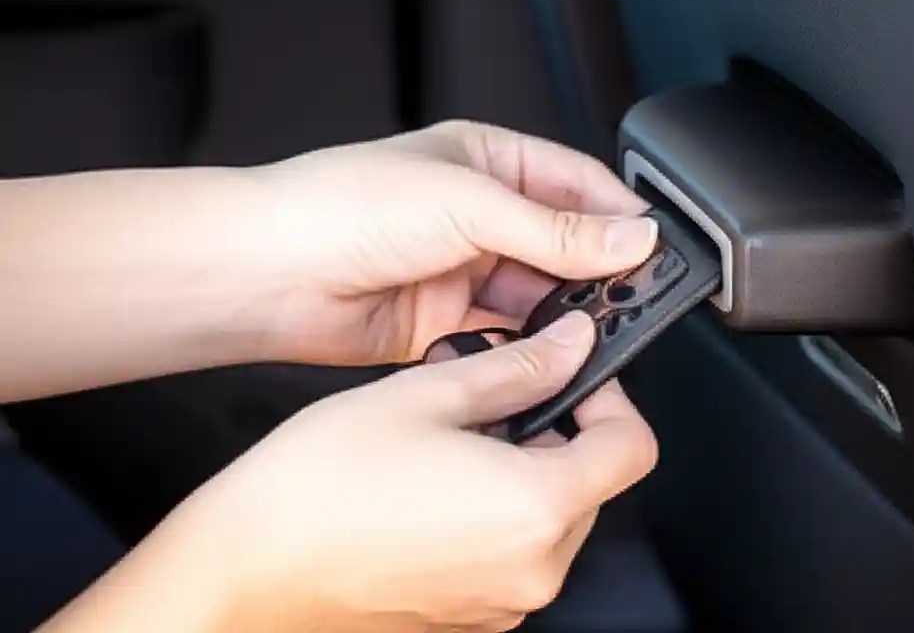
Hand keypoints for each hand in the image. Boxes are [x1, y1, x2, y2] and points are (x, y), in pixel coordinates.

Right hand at [42, 312, 658, 632]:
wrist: (242, 575)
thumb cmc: (315, 492)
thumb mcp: (425, 395)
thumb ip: (516, 366)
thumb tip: (570, 346)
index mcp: (536, 507)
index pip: (632, 447)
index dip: (612, 400)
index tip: (576, 378)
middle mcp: (532, 567)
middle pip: (592, 485)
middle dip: (556, 435)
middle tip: (493, 403)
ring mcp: (502, 603)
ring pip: (549, 521)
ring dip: (520, 475)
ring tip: (448, 447)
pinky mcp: (470, 620)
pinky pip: (510, 557)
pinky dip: (492, 519)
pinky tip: (430, 492)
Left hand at [249, 121, 656, 365]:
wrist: (265, 273)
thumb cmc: (340, 206)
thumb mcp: (466, 204)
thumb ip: (554, 229)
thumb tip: (629, 236)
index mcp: (488, 160)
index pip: (578, 185)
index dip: (620, 216)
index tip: (656, 249)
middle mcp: (480, 214)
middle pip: (566, 244)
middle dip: (598, 273)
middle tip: (634, 299)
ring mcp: (464, 269)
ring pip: (541, 294)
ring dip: (566, 313)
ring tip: (592, 330)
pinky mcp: (447, 322)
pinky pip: (507, 335)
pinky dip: (529, 346)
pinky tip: (543, 350)